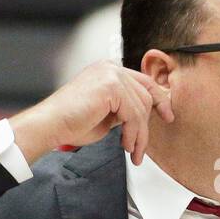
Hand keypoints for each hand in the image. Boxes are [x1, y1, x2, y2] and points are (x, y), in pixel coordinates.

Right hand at [9, 61, 174, 166]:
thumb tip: (143, 117)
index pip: (143, 82)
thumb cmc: (72, 123)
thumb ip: (124, 109)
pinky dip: (133, 133)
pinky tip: (125, 144)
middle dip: (146, 125)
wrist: (51, 125)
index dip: (159, 100)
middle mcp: (111, 67)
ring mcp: (111, 74)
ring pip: (141, 107)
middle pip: (146, 95)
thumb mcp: (107, 114)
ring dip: (139, 134)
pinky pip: (133, 114)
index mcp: (108, 70)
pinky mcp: (111, 85)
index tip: (167, 116)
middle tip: (141, 148)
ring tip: (131, 151)